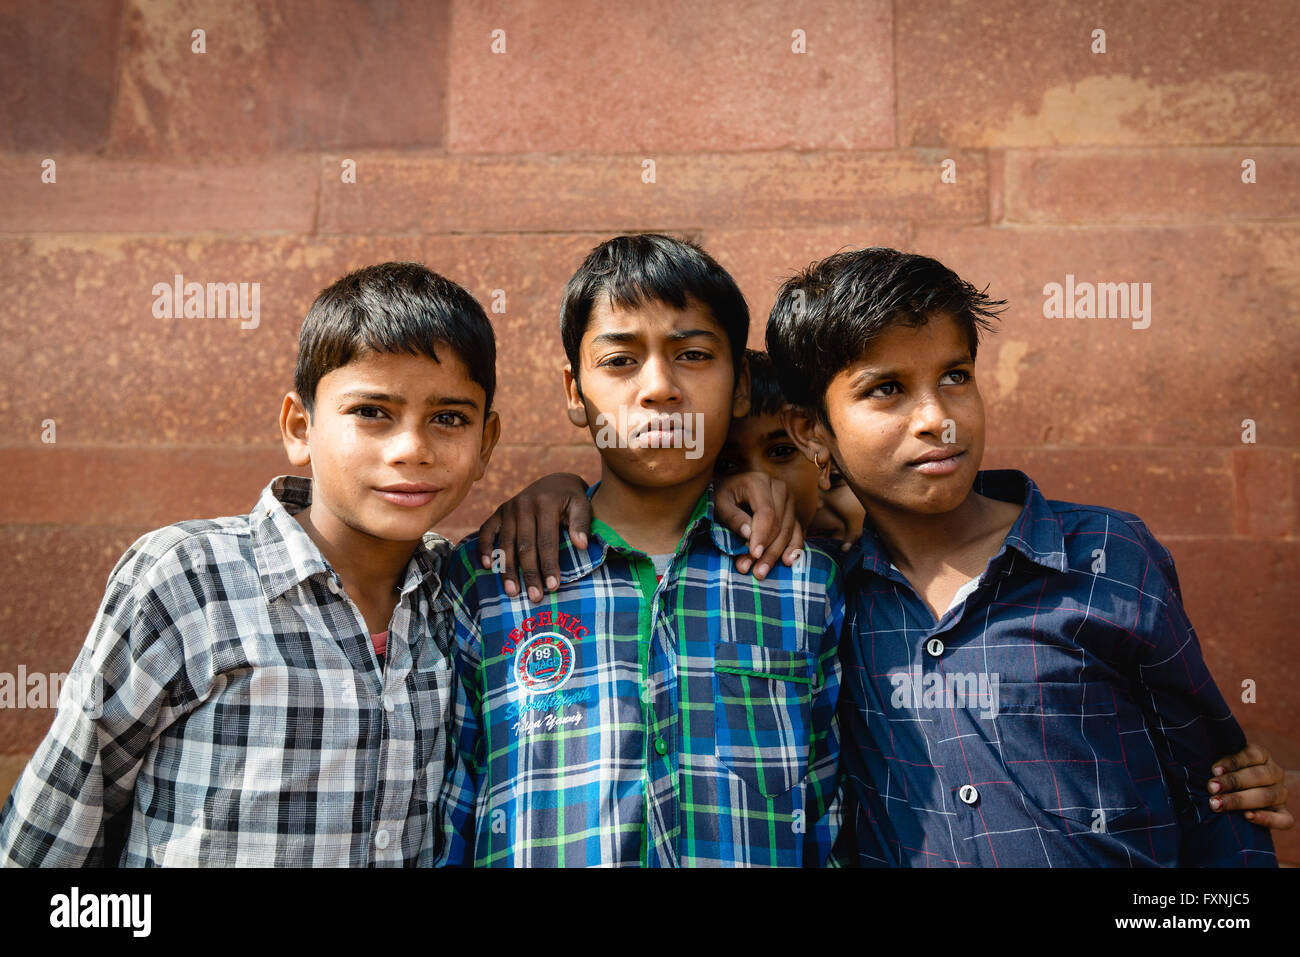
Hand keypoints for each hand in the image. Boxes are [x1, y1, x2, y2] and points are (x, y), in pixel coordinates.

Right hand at [476, 473, 590, 603]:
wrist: (556, 483)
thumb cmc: (572, 500)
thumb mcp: (582, 505)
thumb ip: (582, 523)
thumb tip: (581, 545)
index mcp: (546, 503)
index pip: (546, 540)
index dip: (549, 564)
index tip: (553, 586)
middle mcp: (524, 504)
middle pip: (525, 546)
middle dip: (529, 573)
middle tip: (535, 597)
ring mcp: (509, 508)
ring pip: (505, 543)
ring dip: (507, 569)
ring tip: (512, 592)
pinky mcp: (499, 512)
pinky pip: (487, 531)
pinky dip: (485, 548)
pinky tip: (487, 566)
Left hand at [713, 471, 804, 579]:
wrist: (731, 488)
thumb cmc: (723, 496)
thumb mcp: (719, 503)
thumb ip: (733, 517)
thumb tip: (749, 534)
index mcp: (759, 481)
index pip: (766, 512)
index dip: (762, 535)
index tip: (754, 555)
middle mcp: (779, 488)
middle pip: (779, 524)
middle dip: (768, 550)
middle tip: (756, 571)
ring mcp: (789, 500)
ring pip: (789, 530)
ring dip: (777, 554)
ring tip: (762, 572)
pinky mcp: (793, 512)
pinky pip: (798, 531)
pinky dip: (794, 547)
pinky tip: (788, 561)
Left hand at [1207, 743, 1292, 829]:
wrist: (1235, 797)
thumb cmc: (1222, 775)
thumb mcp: (1221, 764)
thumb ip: (1217, 763)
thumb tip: (1201, 762)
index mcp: (1261, 755)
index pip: (1251, 755)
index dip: (1232, 762)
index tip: (1214, 770)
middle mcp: (1274, 773)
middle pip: (1259, 776)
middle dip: (1232, 782)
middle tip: (1211, 788)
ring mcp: (1281, 794)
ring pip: (1267, 796)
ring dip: (1241, 800)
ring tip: (1218, 804)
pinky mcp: (1283, 814)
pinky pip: (1284, 819)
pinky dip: (1267, 818)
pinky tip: (1247, 816)